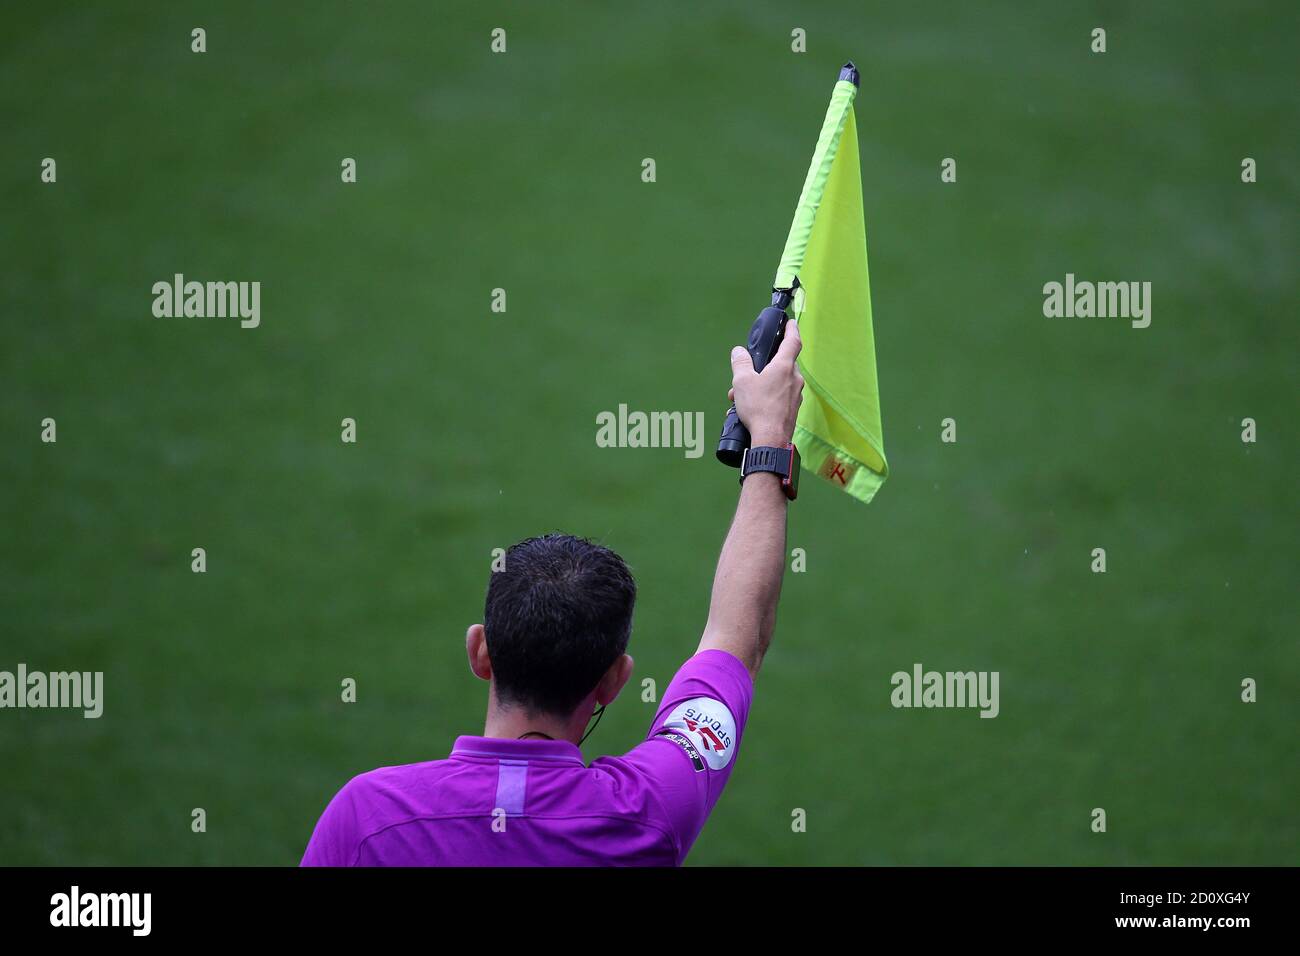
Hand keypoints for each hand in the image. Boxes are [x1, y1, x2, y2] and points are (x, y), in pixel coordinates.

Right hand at [728, 319, 803, 446]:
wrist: (770, 439)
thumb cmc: (758, 407)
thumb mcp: (742, 382)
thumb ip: (740, 363)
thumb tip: (739, 352)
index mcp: (784, 367)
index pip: (793, 341)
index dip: (792, 329)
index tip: (791, 322)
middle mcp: (794, 379)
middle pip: (780, 365)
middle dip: (762, 368)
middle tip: (744, 376)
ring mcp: (796, 395)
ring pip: (777, 383)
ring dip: (760, 386)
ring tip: (740, 398)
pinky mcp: (793, 410)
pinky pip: (779, 397)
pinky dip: (765, 398)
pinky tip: (750, 410)